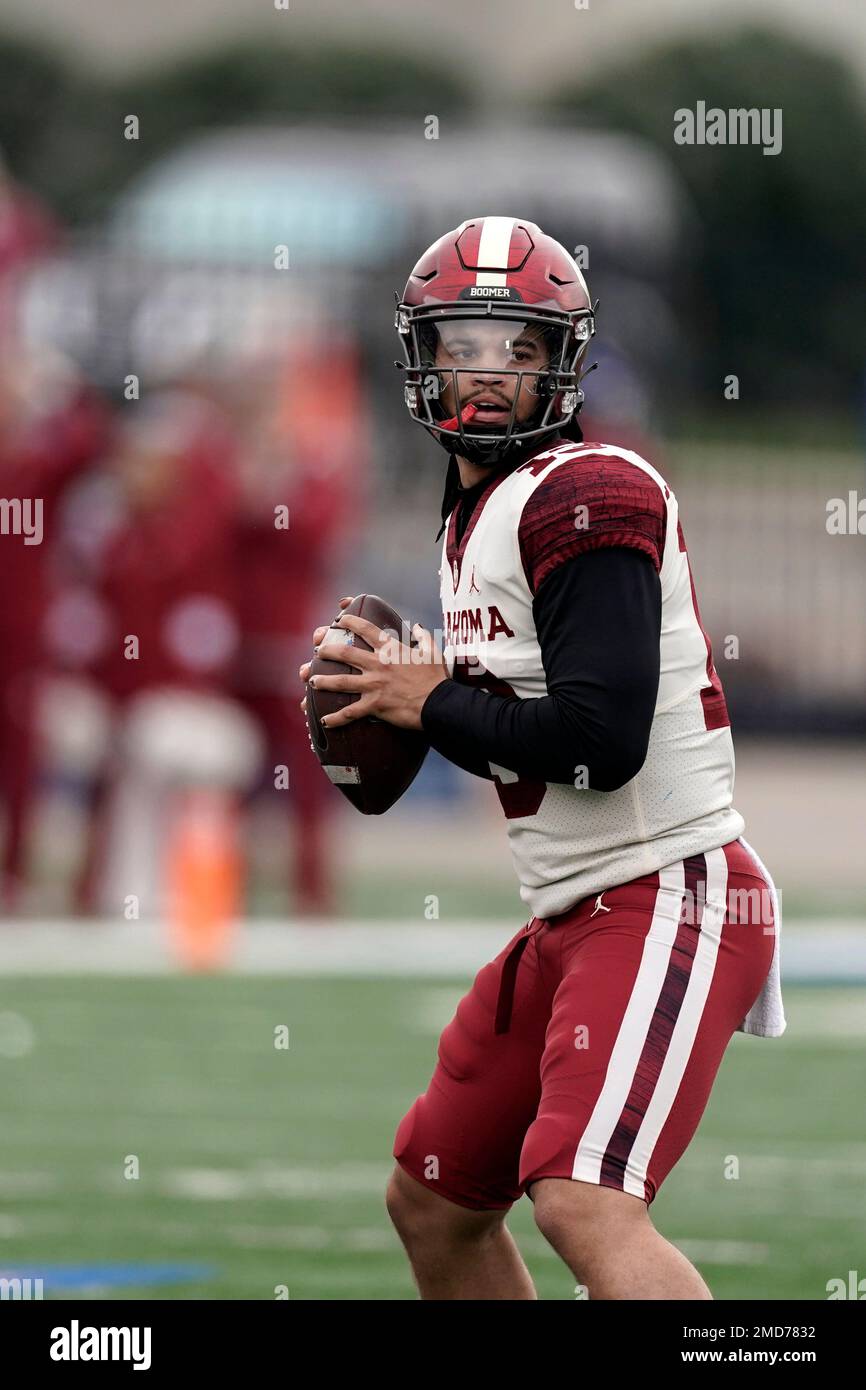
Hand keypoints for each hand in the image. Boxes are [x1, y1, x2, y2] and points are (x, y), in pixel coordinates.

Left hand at [298, 599, 447, 730]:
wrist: (439, 703)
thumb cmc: (436, 678)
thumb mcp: (432, 652)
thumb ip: (423, 637)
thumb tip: (417, 626)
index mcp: (391, 650)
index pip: (366, 629)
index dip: (349, 621)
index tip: (338, 618)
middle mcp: (378, 665)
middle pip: (345, 652)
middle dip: (328, 650)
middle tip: (318, 650)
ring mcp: (374, 685)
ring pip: (341, 681)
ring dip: (323, 681)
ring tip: (312, 681)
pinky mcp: (375, 705)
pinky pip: (350, 712)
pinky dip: (336, 718)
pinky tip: (324, 720)